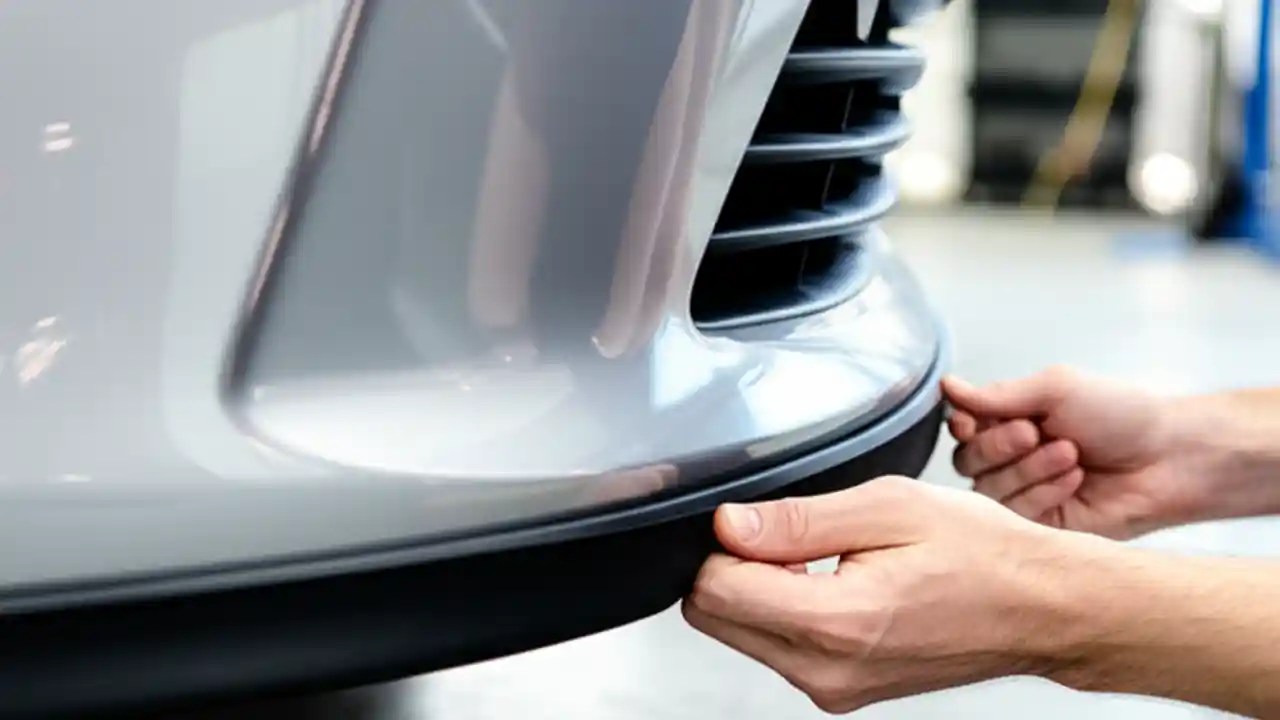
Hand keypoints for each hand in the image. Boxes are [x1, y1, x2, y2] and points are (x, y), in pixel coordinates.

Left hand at [683, 478, 1093, 713]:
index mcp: (836, 622)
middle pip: (715, 618)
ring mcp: (834, 688)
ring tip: (831, 558)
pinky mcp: (842, 691)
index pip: (714, 592)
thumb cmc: (983, 554)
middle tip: (798, 536)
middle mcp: (826, 670)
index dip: (724, 545)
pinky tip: (839, 582)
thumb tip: (727, 526)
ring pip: (742, 633)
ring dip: (763, 590)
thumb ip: (798, 520)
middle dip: (735, 569)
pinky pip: (780, 647)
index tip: (761, 521)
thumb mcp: (889, 507)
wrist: (1042, 608)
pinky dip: (789, 611)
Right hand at [943, 367, 1201, 538]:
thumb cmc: (1120, 414)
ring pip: (988, 490)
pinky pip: (1015, 515)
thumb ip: (998, 394)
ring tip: (1070, 454)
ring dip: (1027, 469)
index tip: (972, 422)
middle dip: (998, 446)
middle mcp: (1010, 460)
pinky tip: (1074, 479)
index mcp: (1009, 421)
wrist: (1168, 458)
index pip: (961, 427)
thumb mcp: (1056, 388)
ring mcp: (1023, 495)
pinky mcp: (1040, 528)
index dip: (962, 426)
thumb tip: (946, 385)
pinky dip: (1042, 492)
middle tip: (1034, 433)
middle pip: (967, 461)